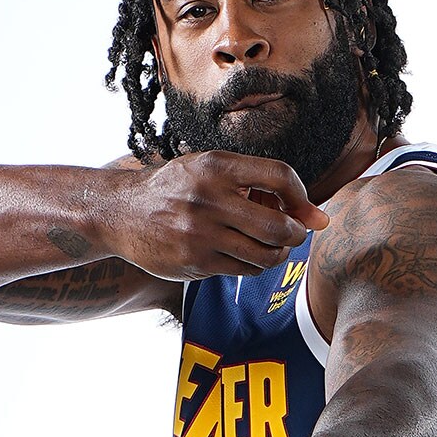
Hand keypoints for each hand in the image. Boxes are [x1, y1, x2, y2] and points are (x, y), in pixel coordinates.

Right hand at [92, 153, 327, 280]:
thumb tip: (317, 217)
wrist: (119, 212)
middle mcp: (209, 198)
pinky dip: (254, 265)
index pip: (280, 175)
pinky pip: (244, 270)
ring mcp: (201, 233)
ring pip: (265, 255)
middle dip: (296, 234)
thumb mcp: (208, 169)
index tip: (305, 210)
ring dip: (278, 254)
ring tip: (271, 247)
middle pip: (279, 225)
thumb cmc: (176, 189)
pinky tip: (244, 255)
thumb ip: (258, 184)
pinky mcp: (196, 262)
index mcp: (216, 166)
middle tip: (294, 234)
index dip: (302, 196)